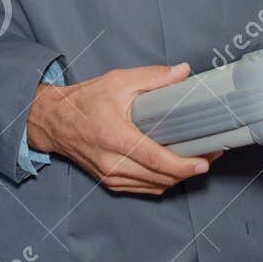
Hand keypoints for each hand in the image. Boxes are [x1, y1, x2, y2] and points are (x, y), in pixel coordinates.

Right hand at [26, 63, 221, 194]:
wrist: (54, 122)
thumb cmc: (84, 102)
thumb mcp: (118, 81)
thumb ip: (153, 77)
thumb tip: (183, 72)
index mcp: (114, 137)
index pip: (155, 159)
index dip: (183, 165)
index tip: (203, 161)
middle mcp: (111, 162)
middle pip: (159, 177)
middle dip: (188, 170)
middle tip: (209, 155)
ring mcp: (110, 176)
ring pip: (154, 186)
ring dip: (177, 178)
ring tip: (196, 161)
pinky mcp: (110, 182)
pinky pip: (144, 189)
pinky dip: (162, 182)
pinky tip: (173, 169)